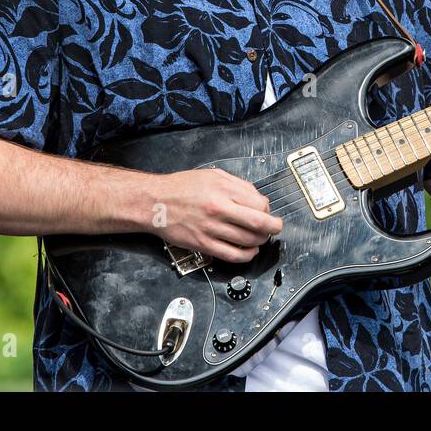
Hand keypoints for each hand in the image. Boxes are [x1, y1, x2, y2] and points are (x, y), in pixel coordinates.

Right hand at [147, 168, 282, 263]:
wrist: (154, 202)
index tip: (267, 210)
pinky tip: (249, 250)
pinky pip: (232, 255)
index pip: (259, 203)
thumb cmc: (181, 187)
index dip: (268, 209)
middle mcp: (218, 209)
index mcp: (223, 190)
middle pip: (258, 224)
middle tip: (276, 227)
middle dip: (274, 227)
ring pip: (248, 241)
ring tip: (261, 237)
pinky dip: (246, 255)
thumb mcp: (213, 175)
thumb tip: (258, 198)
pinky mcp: (203, 245)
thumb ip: (238, 185)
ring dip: (260, 241)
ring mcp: (211, 229)